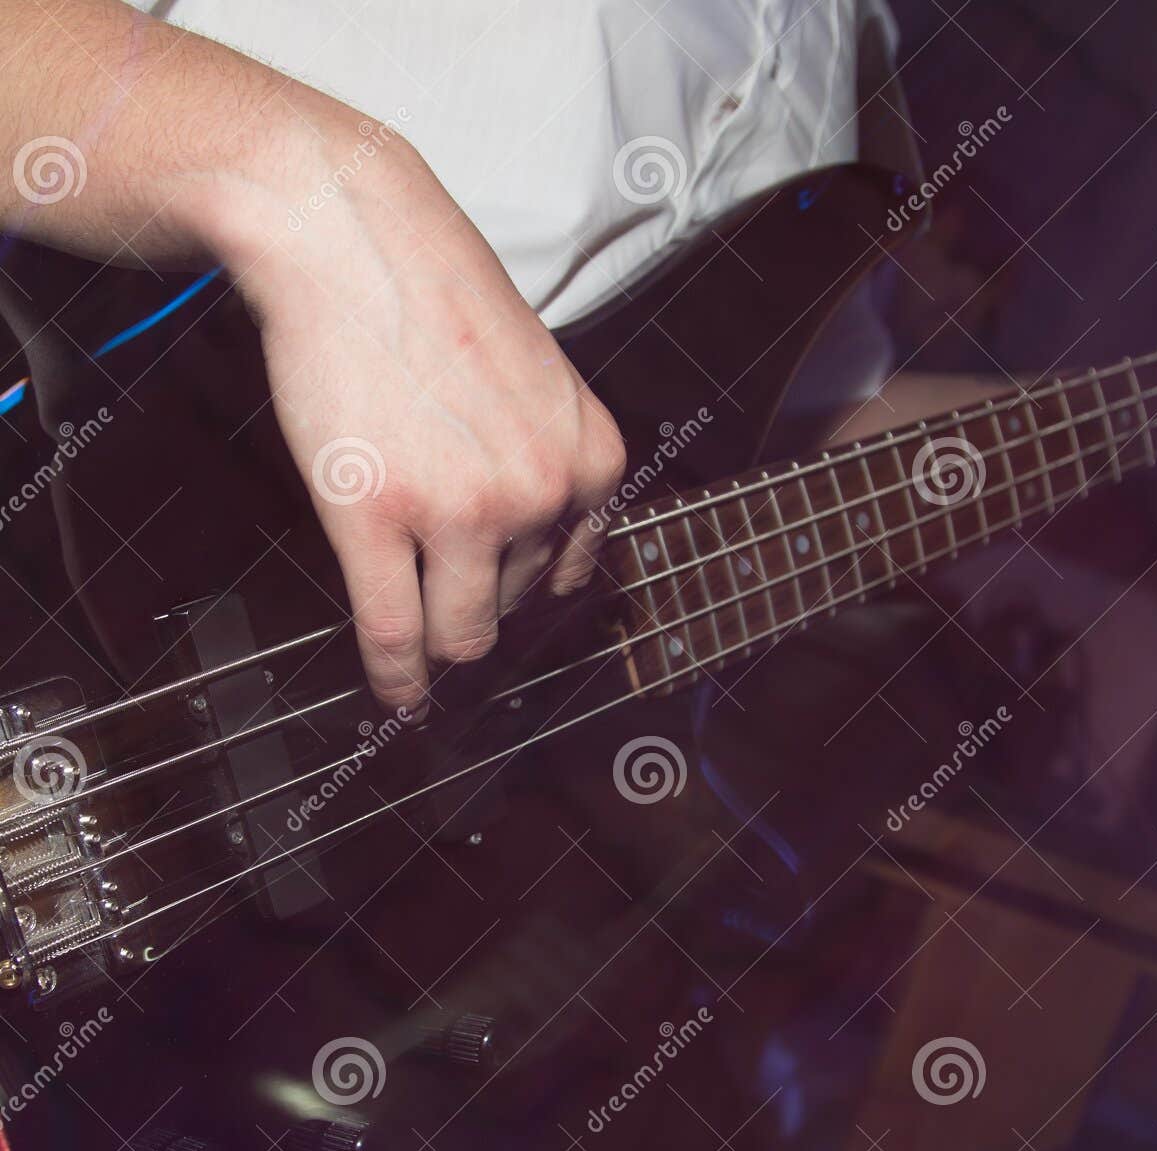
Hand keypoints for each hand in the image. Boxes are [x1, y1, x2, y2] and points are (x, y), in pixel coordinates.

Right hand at [219, 127, 625, 717]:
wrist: (354, 237)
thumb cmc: (440, 302)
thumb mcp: (545, 385)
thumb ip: (558, 469)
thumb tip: (553, 570)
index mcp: (594, 461)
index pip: (571, 576)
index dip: (526, 595)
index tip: (500, 611)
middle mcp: (543, 493)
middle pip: (513, 606)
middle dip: (472, 603)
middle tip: (434, 593)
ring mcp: (463, 511)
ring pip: (461, 633)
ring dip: (436, 638)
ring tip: (414, 640)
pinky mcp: (379, 518)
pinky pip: (396, 635)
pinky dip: (396, 679)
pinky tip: (396, 698)